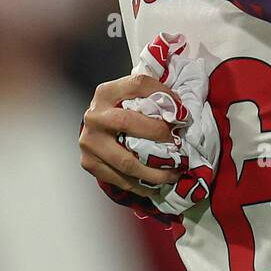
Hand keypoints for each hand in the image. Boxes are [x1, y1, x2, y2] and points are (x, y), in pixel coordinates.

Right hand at [79, 73, 178, 196]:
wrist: (93, 126)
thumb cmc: (119, 109)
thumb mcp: (131, 94)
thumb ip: (152, 95)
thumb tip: (180, 111)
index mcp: (106, 92)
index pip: (138, 85)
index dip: (163, 94)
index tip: (181, 112)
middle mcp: (94, 116)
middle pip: (127, 123)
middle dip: (157, 134)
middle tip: (177, 145)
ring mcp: (90, 142)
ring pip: (125, 161)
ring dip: (154, 172)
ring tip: (173, 174)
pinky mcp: (89, 163)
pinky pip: (119, 179)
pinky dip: (141, 185)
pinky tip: (156, 186)